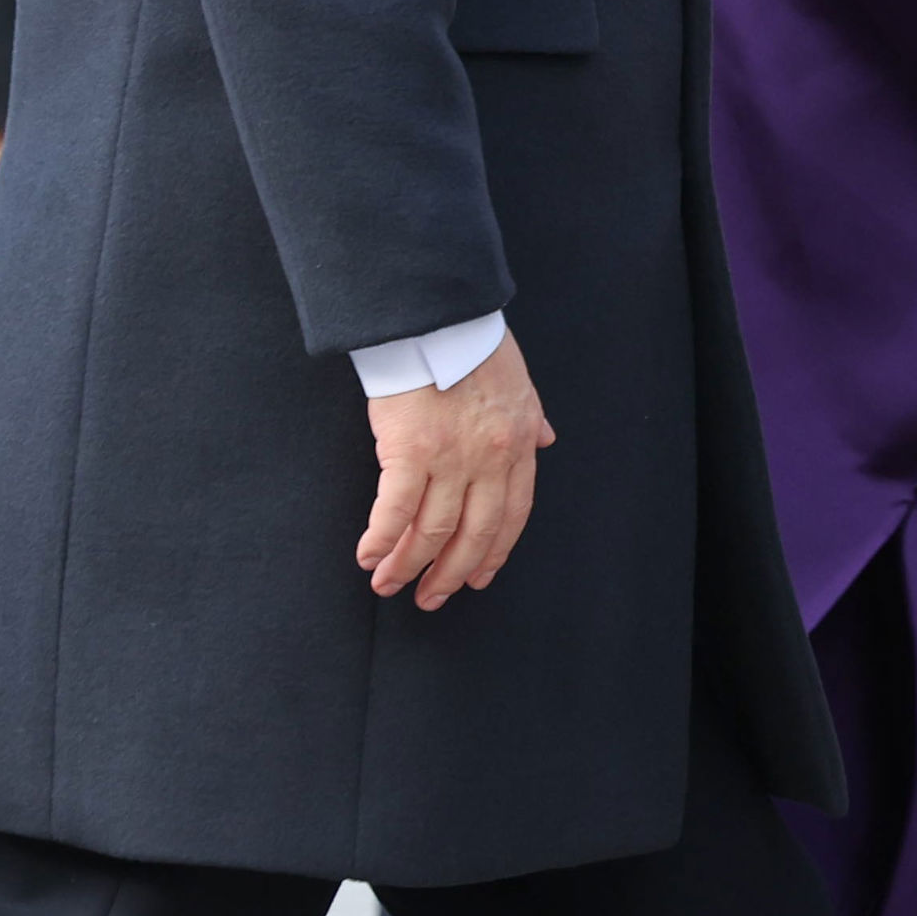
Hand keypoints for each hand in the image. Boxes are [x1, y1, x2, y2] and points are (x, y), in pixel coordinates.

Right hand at [360, 333, 555, 611]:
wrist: (438, 317)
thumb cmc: (475, 345)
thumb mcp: (521, 383)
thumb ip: (533, 418)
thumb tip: (547, 439)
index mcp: (519, 443)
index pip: (513, 513)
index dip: (494, 551)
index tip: (477, 578)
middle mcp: (490, 458)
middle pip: (474, 533)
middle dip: (450, 573)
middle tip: (430, 598)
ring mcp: (451, 458)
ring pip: (432, 530)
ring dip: (408, 565)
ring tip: (388, 583)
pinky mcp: (409, 451)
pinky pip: (394, 510)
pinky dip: (381, 539)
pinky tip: (369, 555)